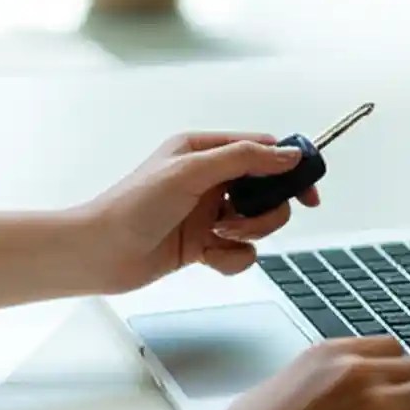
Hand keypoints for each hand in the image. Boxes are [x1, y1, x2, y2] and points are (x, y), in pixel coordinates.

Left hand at [80, 132, 320, 292]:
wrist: (101, 253)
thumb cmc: (133, 206)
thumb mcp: (192, 171)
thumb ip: (244, 159)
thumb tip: (287, 154)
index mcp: (204, 151)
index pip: (262, 150)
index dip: (290, 169)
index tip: (308, 191)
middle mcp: (209, 179)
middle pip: (268, 191)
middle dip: (266, 212)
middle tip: (247, 221)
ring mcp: (209, 213)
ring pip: (259, 224)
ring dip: (247, 236)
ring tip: (218, 238)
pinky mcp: (206, 244)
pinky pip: (242, 252)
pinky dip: (230, 258)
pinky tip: (206, 258)